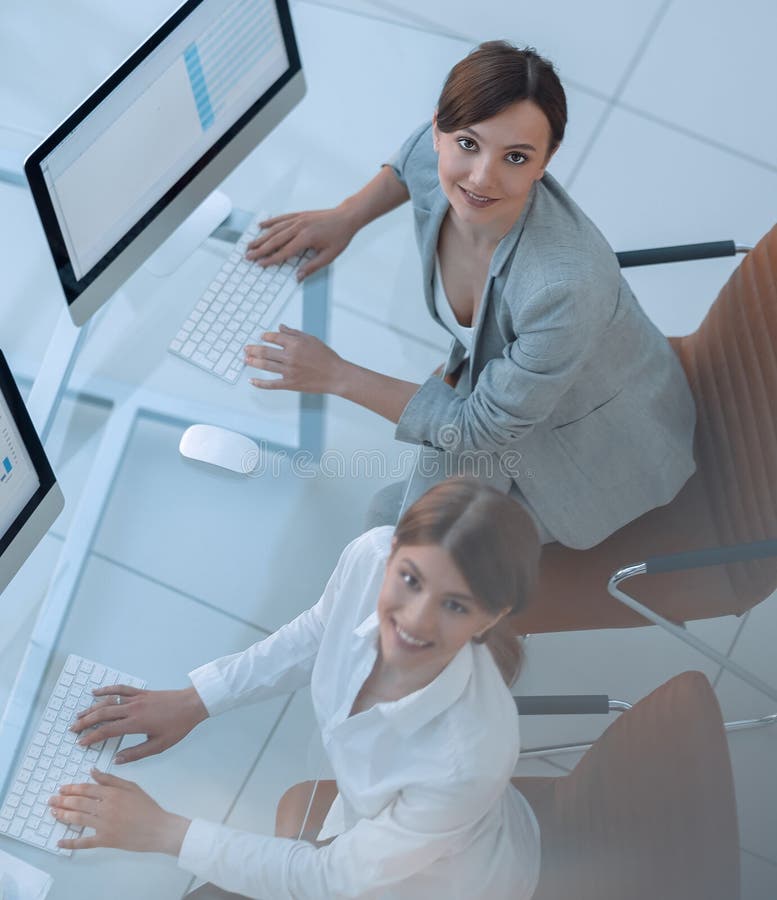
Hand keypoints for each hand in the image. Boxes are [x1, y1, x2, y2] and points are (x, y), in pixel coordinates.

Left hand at [49, 768, 189, 854]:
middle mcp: (106, 808)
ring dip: (63, 815)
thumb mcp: (132, 787)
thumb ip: (112, 779)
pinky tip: (60, 842)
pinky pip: (84, 842)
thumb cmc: (147, 807)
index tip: (62, 788)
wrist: (158, 828)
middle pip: (79, 803)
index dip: (72, 788)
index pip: (87, 789)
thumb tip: (93, 771)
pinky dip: (71, 842)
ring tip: (53, 813)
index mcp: (113, 793)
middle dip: (62, 801)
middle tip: (51, 800)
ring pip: (78, 819)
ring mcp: (104, 825)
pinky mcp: (105, 840)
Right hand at [72, 685, 207, 763]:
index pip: (107, 730)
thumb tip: (117, 759)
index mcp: (136, 723)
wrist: (192, 704)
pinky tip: (96, 692)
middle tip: (72, 729)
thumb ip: (136, 753)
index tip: (81, 743)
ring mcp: (137, 698)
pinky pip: (121, 688)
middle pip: (103, 714)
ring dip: (92, 707)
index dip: (92, 737)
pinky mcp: (141, 692)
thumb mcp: (159, 746)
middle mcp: (133, 708)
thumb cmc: (178, 725)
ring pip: (108, 701)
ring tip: (79, 715)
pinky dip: (107, 689)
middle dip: (85, 722)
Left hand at [245, 324, 345, 393]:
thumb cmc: (326, 357)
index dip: (266, 336)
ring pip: (265, 365)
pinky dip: (260, 383)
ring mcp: (289, 371)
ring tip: (246, 359)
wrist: (336, 375)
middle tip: (246, 348)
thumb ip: (294, 333)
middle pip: (265, 351)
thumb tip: (280, 327)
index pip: (274, 337)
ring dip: (253, 362)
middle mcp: (290, 357)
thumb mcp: (311, 339)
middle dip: (253, 349)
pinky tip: (252, 381)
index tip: (262, 337)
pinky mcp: (290, 384)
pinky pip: (271, 384)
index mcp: (295, 344)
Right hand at [246, 208, 357, 280]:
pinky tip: (261, 226)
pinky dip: (270, 222)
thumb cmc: (339, 236)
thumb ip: (312, 266)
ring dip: (261, 237)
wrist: (346, 217)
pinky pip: (281, 218)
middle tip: (248, 256)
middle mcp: (299, 227)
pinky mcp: (299, 214)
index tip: (260, 264)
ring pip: (275, 229)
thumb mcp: (329, 256)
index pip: (284, 252)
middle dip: (260, 249)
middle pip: (275, 240)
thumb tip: (298, 277)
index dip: (271, 259)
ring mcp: (298, 219)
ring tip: (250, 244)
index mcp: (306, 238)